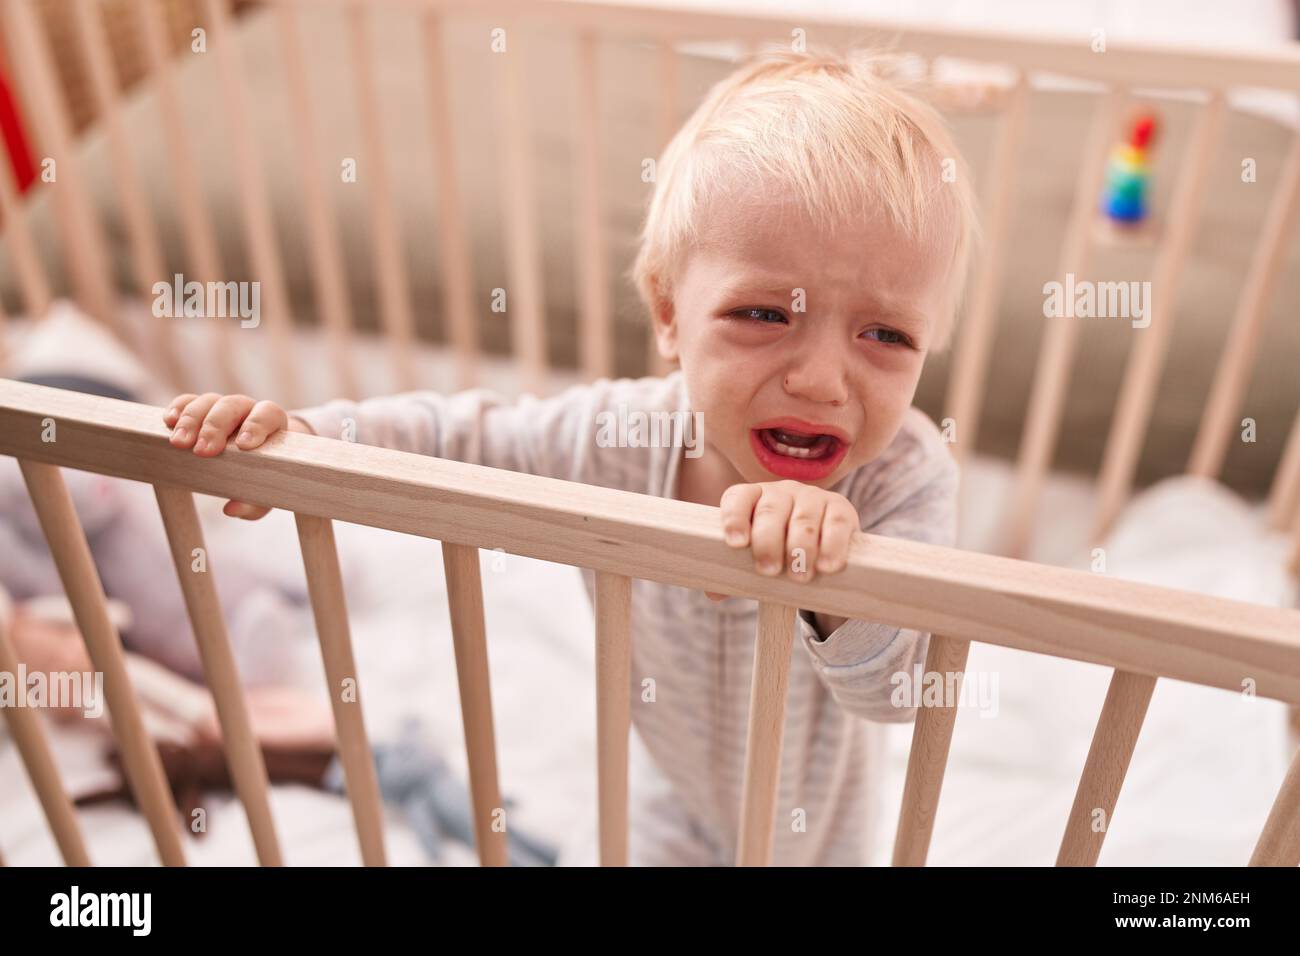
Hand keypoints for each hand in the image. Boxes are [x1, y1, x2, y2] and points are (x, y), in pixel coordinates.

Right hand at [163, 392, 308, 519]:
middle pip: (232, 406)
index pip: (268, 414)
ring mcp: (222, 406)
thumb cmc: (265, 476)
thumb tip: (232, 509)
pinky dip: (178, 408)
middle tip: (202, 451)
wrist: (259, 460)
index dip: (257, 425)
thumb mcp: (264, 493)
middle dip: (215, 427)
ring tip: (178, 444)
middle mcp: (247, 410)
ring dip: (191, 420)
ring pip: (208, 402)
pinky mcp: (200, 409)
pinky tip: (168, 422)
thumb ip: (254, 503)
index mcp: (272, 423)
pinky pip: (188, 401)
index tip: (244, 445)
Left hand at [707, 480, 859, 601]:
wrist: (819, 546)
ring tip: (798, 576)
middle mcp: (781, 492)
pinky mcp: (841, 509)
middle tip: (768, 570)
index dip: (734, 518)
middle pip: (770, 511)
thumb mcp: (755, 559)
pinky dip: (832, 546)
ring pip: (803, 519)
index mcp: (753, 498)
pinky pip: (836, 523)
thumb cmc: (777, 552)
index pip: (738, 499)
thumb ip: (734, 573)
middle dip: (768, 542)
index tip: (736, 544)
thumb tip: (714, 593)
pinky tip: (827, 566)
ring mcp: (812, 497)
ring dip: (800, 549)